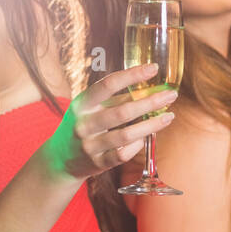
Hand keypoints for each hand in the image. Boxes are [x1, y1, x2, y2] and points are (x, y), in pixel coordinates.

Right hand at [41, 64, 178, 181]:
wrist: (59, 160)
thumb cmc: (81, 127)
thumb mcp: (88, 110)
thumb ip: (112, 100)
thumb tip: (147, 88)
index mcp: (81, 104)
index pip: (108, 84)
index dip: (132, 75)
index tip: (153, 68)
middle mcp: (83, 123)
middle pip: (122, 111)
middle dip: (150, 102)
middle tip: (171, 95)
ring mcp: (89, 145)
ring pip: (126, 135)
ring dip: (151, 125)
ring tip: (168, 116)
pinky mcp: (97, 163)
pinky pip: (123, 154)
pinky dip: (138, 145)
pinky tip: (146, 138)